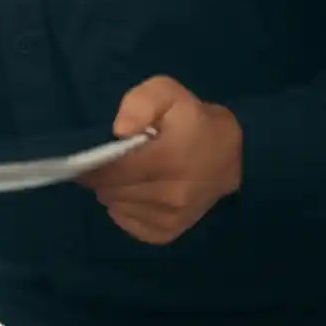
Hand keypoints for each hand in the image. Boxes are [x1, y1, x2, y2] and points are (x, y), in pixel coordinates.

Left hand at [77, 75, 243, 244]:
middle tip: (112, 160)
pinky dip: (125, 209)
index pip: (109, 171)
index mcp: (167, 160)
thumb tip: (119, 131)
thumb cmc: (192, 119)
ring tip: (128, 173)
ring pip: (117, 207)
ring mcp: (171, 217)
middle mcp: (170, 196)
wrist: (235, 152)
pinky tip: (136, 192)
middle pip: (109, 191)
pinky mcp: (170, 231)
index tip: (90, 153)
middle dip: (101, 176)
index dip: (91, 163)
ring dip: (114, 191)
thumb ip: (140, 103)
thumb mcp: (168, 93)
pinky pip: (130, 224)